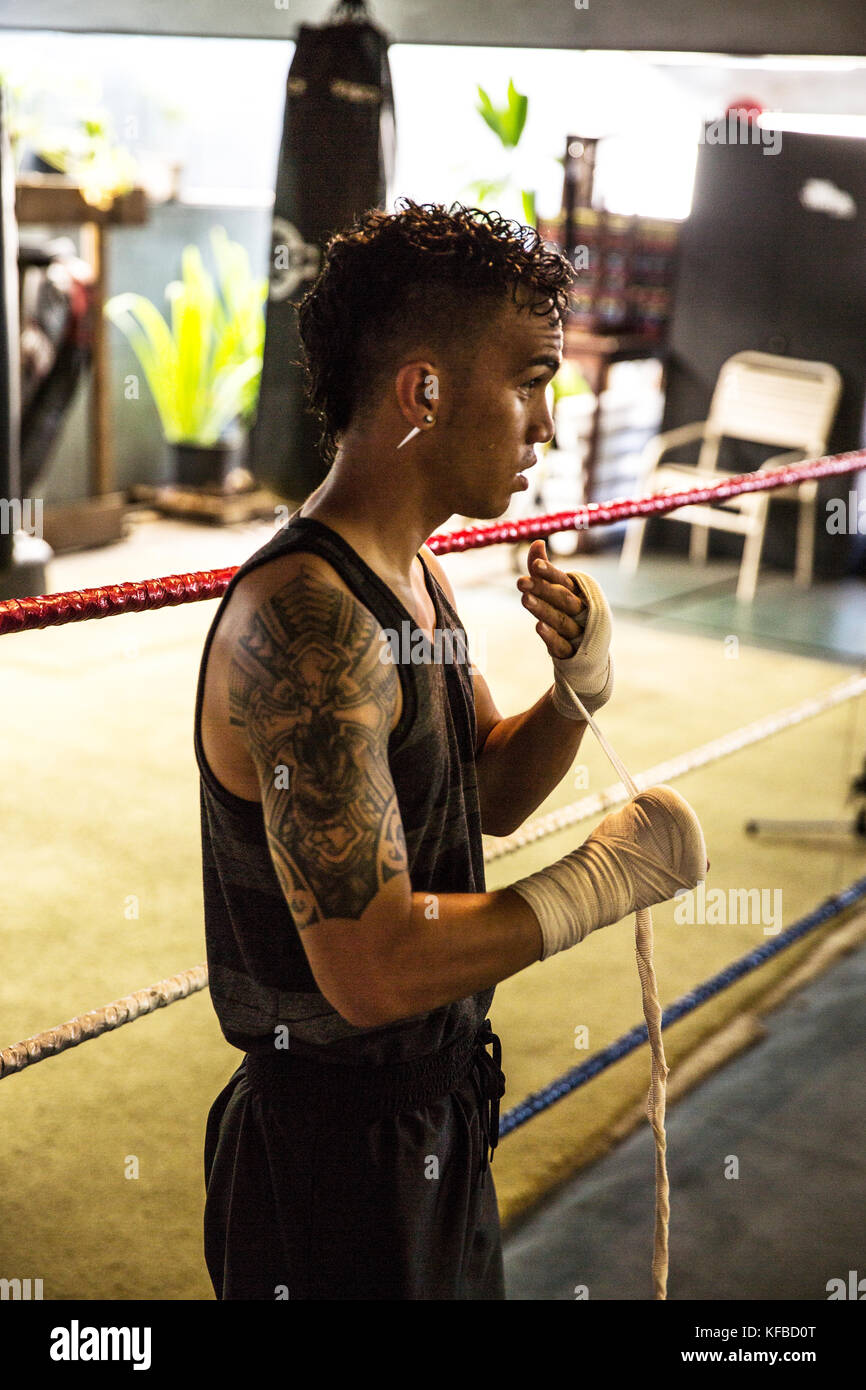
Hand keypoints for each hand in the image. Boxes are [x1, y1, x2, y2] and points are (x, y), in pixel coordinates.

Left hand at [517, 540, 586, 658]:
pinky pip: (562, 645)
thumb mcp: (556, 590)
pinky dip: (551, 636)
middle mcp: (581, 611)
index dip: (550, 572)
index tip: (535, 564)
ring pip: (560, 620)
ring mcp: (578, 632)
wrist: (589, 652)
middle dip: (543, 589)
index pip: (564, 581)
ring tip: (524, 599)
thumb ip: (544, 569)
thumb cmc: (568, 613)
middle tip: (520, 581)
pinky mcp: (571, 653)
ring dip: (543, 609)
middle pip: (563, 599)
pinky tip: (538, 627)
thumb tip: (537, 542)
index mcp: (578, 593)